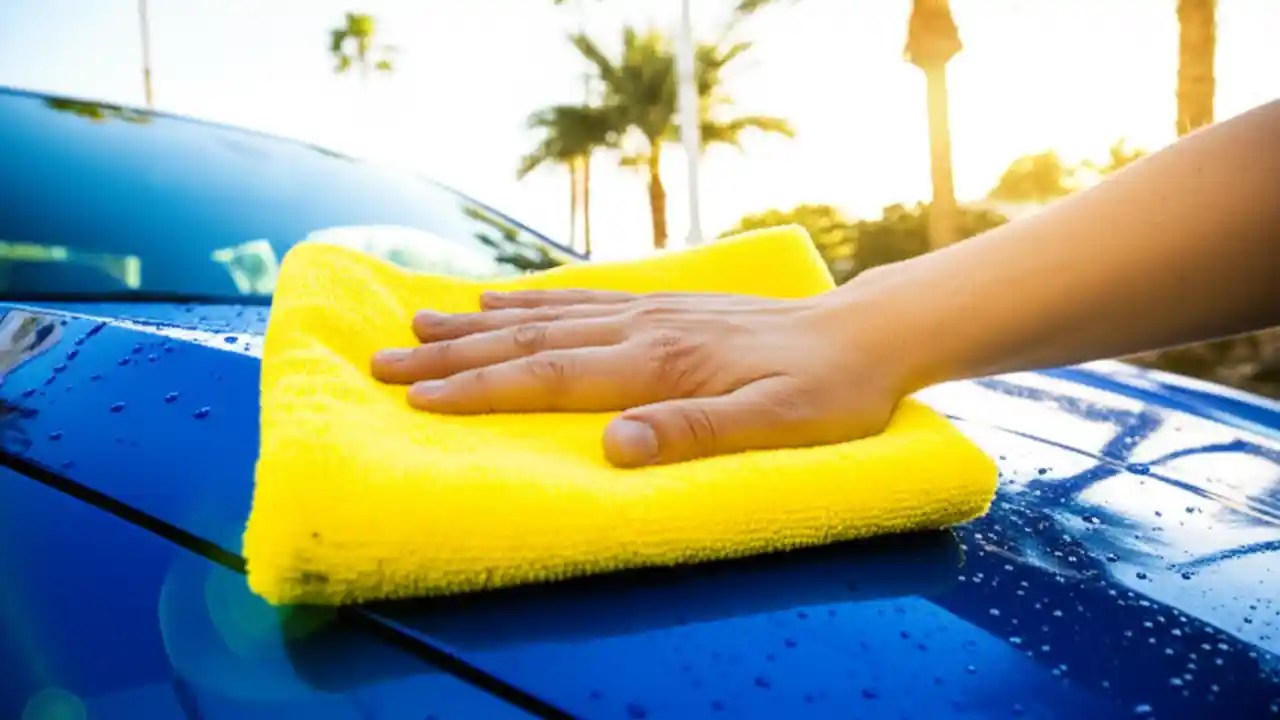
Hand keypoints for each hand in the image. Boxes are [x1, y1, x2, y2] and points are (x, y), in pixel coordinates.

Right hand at [370, 288, 905, 467]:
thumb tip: (611, 445)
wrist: (865, 332)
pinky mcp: (662, 304)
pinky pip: (579, 298)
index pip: (549, 377)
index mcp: (660, 364)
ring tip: (415, 321)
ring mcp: (649, 310)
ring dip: (475, 323)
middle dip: (451, 355)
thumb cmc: (828, 391)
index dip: (479, 390)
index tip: (414, 398)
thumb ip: (694, 433)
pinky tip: (497, 300)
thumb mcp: (779, 425)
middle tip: (380, 359)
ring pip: (543, 313)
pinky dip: (528, 300)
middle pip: (528, 340)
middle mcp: (642, 329)